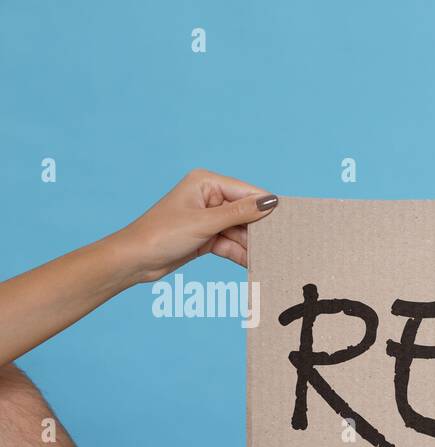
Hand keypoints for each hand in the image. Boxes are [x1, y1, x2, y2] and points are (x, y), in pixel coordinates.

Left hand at [114, 168, 278, 282]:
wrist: (134, 260)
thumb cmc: (161, 235)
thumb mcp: (205, 223)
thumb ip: (240, 213)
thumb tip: (271, 203)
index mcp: (206, 182)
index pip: (247, 192)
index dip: (267, 207)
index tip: (289, 222)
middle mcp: (209, 197)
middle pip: (246, 212)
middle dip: (261, 229)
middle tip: (283, 243)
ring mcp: (208, 218)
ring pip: (241, 231)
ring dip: (253, 245)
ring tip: (272, 257)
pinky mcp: (207, 237)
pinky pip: (232, 244)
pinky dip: (242, 254)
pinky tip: (255, 264)